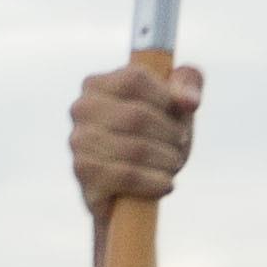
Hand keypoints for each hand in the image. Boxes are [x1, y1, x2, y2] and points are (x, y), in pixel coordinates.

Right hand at [70, 60, 199, 215]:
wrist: (135, 186)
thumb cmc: (158, 132)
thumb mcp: (178, 99)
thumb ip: (189, 82)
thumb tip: (188, 102)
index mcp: (98, 83)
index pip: (134, 80)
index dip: (165, 98)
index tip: (180, 112)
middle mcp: (81, 109)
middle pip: (137, 116)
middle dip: (170, 133)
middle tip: (181, 143)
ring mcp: (78, 142)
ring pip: (135, 149)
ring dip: (166, 159)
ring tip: (174, 163)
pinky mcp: (84, 174)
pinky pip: (127, 176)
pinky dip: (155, 181)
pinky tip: (166, 183)